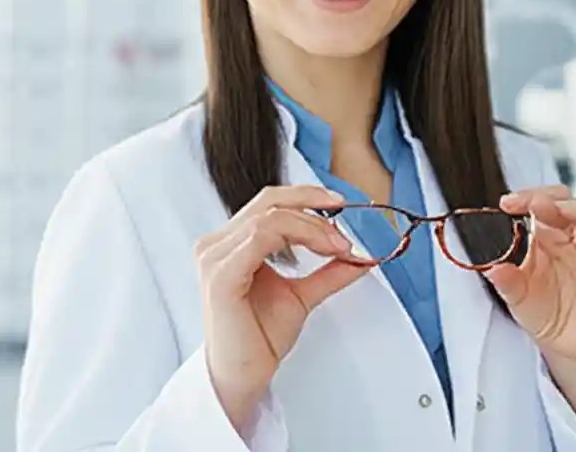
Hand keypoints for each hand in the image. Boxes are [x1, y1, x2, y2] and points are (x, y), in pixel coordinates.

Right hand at [194, 185, 369, 433]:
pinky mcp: (221, 275)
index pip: (270, 202)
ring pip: (269, 217)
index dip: (308, 198)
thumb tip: (360, 255)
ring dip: (312, 226)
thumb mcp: (302, 294)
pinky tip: (322, 251)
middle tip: (345, 220)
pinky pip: (260, 238)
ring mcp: (215, 257)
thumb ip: (328, 271)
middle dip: (313, 205)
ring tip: (338, 246)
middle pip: (269, 200)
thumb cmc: (259, 337)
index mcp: (230, 243)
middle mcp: (217, 244)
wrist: (244, 376)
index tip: (342, 207)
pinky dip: (298, 237)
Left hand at [482, 185, 575, 423]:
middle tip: (534, 202)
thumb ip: (507, 282)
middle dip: (551, 198)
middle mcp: (569, 240)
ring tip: (558, 211)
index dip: (525, 198)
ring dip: (575, 211)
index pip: (539, 205)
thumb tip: (493, 270)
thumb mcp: (518, 299)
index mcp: (545, 238)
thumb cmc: (544, 313)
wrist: (568, 347)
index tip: (507, 203)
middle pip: (566, 204)